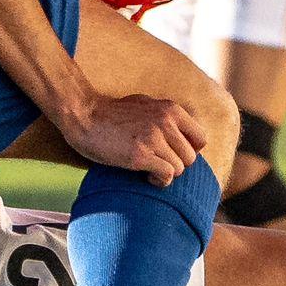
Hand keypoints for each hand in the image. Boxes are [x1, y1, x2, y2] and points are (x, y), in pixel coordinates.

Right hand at [59, 89, 207, 185]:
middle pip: (191, 158)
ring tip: (149, 168)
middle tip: (158, 163)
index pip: (201, 139)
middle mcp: (166, 122)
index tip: (173, 154)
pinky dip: (158, 180)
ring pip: (179, 169)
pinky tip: (145, 174)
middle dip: (176, 164)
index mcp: (171, 109)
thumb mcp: (145, 104)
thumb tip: (183, 133)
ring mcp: (153, 138)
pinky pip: (166, 176)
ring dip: (166, 173)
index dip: (189, 151)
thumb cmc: (111, 113)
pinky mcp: (140, 155)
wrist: (84, 116)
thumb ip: (166, 116)